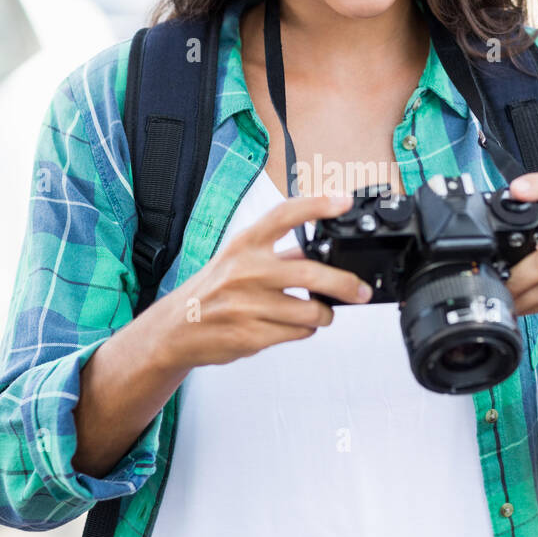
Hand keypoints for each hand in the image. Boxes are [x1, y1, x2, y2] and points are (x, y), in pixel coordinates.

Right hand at [162, 192, 372, 367]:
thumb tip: (325, 250)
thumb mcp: (238, 259)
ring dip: (324, 314)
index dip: (317, 204)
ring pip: (311, 311)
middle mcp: (246, 271)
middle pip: (312, 273)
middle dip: (347, 285)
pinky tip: (293, 325)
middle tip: (361, 290)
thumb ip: (279, 253)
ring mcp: (248, 305)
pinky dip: (305, 330)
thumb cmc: (212, 289)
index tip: (343, 201)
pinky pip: (298, 333)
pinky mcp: (251, 335)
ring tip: (320, 312)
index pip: (284, 215)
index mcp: (245, 244)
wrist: (176, 328)